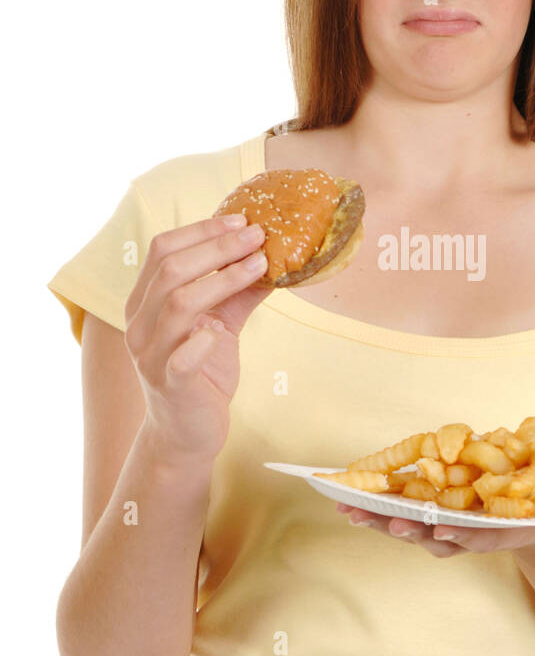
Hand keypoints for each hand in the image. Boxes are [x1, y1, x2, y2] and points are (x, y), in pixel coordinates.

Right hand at [124, 214, 271, 462]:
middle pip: (170, 269)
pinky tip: (223, 331)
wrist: (186, 435)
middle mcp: (139, 325)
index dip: (201, 230)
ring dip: (222, 279)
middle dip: (217, 246)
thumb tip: (273, 257)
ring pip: (178, 303)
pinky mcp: (170, 385)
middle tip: (258, 235)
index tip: (242, 220)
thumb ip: (238, 293)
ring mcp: (151, 355)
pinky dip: (203, 340)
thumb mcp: (222, 326)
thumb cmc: (201, 374)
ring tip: (260, 265)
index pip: (162, 249)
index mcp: (145, 303)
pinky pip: (182, 358)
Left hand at [334, 502, 534, 556]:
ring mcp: (452, 529)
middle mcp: (475, 534)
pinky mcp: (435, 519)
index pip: (481, 537)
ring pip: (413, 530)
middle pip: (436, 536)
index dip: (460, 535)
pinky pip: (403, 519)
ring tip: (351, 512)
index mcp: (505, 529)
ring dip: (381, 522)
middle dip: (408, 529)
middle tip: (384, 523)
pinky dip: (377, 513)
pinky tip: (352, 505)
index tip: (441, 531)